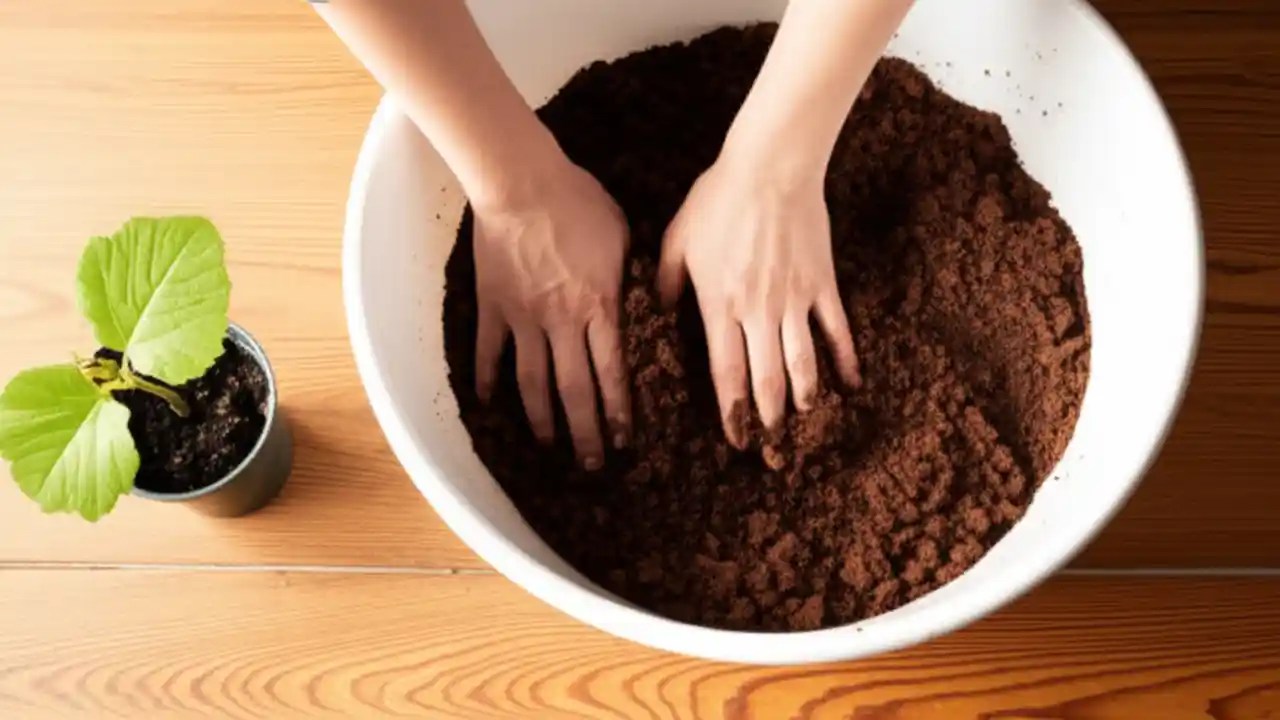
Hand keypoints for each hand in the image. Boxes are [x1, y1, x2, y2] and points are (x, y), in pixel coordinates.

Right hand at [472, 160, 630, 468]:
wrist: (522, 182)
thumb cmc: (578, 200)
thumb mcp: (623, 234)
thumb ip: (631, 273)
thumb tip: (644, 295)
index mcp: (600, 306)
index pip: (612, 372)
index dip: (618, 411)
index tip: (623, 440)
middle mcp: (562, 322)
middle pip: (575, 390)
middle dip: (585, 432)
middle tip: (592, 463)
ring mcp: (524, 318)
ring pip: (532, 383)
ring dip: (542, 419)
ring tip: (549, 444)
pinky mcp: (493, 307)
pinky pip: (488, 353)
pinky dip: (487, 380)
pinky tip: (488, 404)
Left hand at [657, 158, 859, 447]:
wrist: (771, 167)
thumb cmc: (719, 199)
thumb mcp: (677, 238)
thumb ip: (667, 281)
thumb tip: (660, 313)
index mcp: (720, 306)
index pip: (727, 373)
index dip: (731, 411)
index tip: (735, 439)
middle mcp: (759, 312)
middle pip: (766, 378)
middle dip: (768, 418)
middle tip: (771, 447)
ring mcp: (795, 300)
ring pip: (802, 363)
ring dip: (803, 397)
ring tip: (802, 421)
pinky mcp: (822, 284)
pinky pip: (837, 330)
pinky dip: (845, 359)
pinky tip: (851, 385)